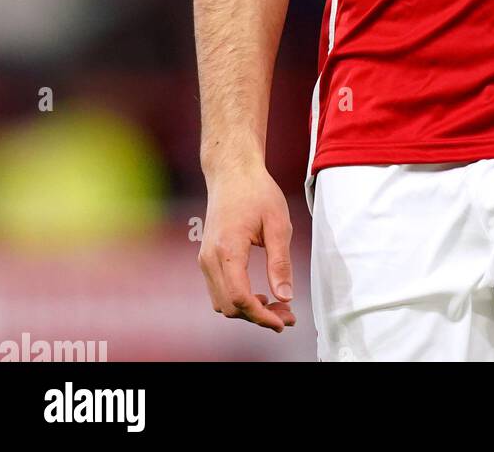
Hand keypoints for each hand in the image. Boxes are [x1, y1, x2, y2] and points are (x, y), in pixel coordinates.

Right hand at [198, 164, 296, 331]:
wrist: (232, 172)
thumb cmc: (257, 192)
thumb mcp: (278, 224)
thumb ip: (280, 262)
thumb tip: (285, 296)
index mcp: (227, 249)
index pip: (240, 297)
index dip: (262, 316)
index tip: (285, 322)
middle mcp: (210, 258)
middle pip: (230, 306)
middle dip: (258, 316)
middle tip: (288, 315)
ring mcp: (205, 259)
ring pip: (222, 303)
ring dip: (248, 311)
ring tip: (278, 306)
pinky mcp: (207, 258)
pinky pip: (219, 291)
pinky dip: (238, 300)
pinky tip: (261, 295)